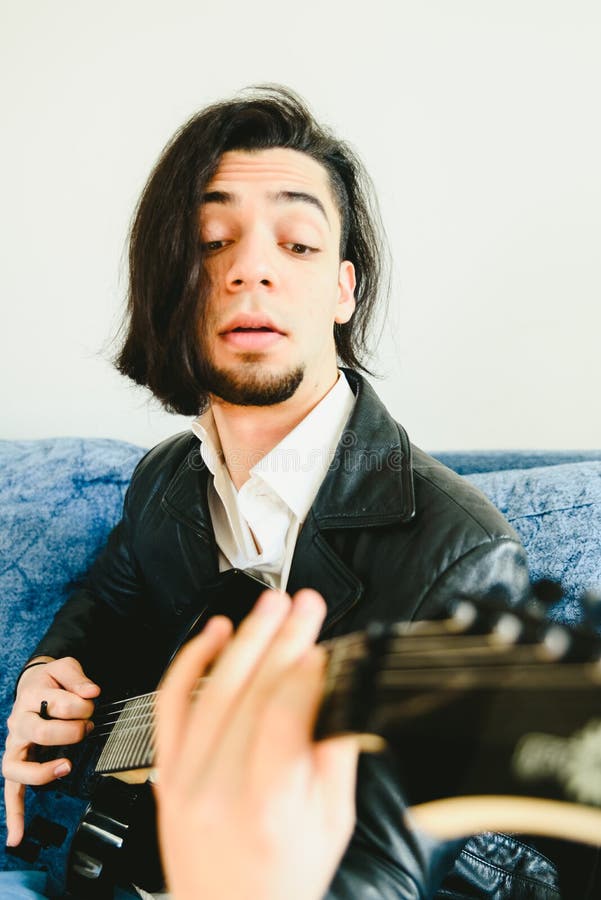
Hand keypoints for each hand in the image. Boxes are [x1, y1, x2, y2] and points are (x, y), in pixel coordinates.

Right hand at [2, 657, 99, 846]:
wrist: (34, 684)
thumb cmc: (53, 680)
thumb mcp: (65, 668)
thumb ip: (77, 677)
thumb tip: (92, 692)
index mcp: (32, 697)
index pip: (58, 704)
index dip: (82, 704)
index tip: (93, 703)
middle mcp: (19, 722)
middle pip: (40, 732)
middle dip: (71, 731)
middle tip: (87, 728)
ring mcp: (15, 745)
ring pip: (16, 766)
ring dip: (42, 772)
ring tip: (66, 768)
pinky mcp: (17, 762)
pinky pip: (11, 791)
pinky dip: (14, 813)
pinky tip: (18, 836)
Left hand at [155, 588, 359, 899]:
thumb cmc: (287, 875)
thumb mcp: (333, 822)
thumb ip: (335, 751)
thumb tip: (339, 688)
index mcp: (270, 806)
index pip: (283, 715)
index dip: (306, 671)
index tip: (325, 645)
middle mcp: (220, 791)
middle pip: (250, 692)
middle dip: (282, 638)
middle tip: (304, 604)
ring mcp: (185, 782)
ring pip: (212, 691)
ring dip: (243, 639)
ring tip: (269, 605)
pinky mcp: (166, 775)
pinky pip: (169, 707)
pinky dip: (190, 663)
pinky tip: (213, 633)